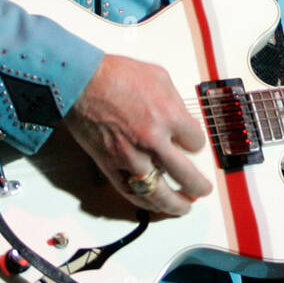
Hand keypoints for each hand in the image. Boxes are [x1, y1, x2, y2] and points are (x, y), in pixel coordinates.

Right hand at [55, 54, 212, 215]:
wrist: (81, 82)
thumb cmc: (116, 75)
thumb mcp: (159, 77)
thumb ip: (176, 103)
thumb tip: (184, 121)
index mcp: (169, 116)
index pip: (196, 142)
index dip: (196, 143)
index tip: (192, 144)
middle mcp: (153, 141)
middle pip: (185, 176)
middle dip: (198, 186)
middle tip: (203, 189)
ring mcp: (131, 157)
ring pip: (159, 193)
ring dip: (175, 205)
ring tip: (184, 207)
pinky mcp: (110, 166)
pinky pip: (131, 192)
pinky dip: (145, 203)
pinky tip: (155, 205)